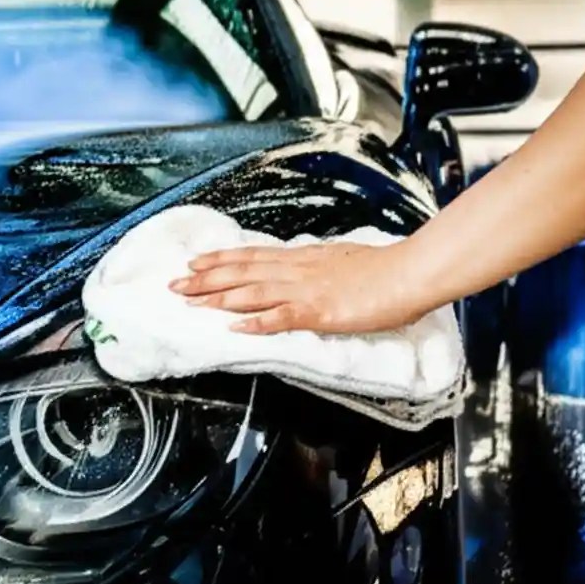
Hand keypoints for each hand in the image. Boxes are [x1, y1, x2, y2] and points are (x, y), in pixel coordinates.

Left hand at [168, 242, 432, 334]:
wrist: (409, 272)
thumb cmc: (382, 269)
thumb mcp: (340, 260)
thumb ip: (316, 266)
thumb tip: (301, 267)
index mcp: (302, 258)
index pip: (251, 256)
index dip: (219, 259)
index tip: (194, 262)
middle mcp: (296, 270)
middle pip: (242, 272)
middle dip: (205, 279)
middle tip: (175, 284)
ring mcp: (306, 290)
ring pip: (252, 291)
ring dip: (218, 297)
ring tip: (190, 301)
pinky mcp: (319, 311)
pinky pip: (281, 317)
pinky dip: (255, 321)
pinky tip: (233, 326)